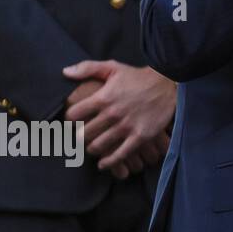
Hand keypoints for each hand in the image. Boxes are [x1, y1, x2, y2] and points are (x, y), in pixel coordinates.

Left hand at [62, 61, 175, 176]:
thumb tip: (65, 72)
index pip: (73, 116)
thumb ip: (87, 68)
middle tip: (82, 137)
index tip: (74, 121)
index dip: (71, 119)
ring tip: (93, 147)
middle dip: (80, 137)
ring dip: (92, 149)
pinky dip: (109, 162)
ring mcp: (127, 126)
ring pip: (98, 146)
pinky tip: (103, 164)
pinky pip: (120, 155)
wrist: (168, 83)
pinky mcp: (140, 136)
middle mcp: (112, 114)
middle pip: (83, 134)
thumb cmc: (137, 77)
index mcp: (102, 98)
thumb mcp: (113, 67)